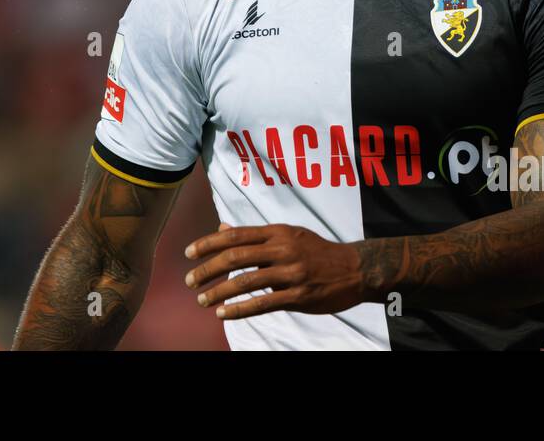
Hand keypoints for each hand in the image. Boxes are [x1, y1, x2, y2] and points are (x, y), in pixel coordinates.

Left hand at [183, 222, 365, 319]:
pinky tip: (223, 314)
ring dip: (218, 292)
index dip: (209, 243)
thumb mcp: (287, 234)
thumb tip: (222, 229)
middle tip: (189, 280)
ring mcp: (291, 274)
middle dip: (207, 269)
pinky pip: (263, 304)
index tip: (189, 253)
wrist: (355, 268)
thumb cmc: (316, 250)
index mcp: (278, 232)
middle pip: (235, 257)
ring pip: (246, 282)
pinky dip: (240, 309)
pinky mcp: (299, 297)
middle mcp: (282, 250)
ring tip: (201, 300)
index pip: (236, 235)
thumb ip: (255, 235)